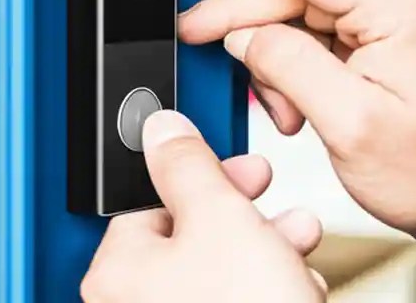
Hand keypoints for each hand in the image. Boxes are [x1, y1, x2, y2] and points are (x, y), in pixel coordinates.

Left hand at [82, 111, 326, 302]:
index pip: (153, 199)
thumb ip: (188, 163)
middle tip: (275, 204)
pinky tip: (296, 288)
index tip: (242, 170)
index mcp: (117, 270)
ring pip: (216, 273)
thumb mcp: (221, 216)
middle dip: (246, 215)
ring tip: (298, 246)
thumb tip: (161, 129)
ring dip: (264, 251)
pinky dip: (262, 291)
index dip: (207, 177)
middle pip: (189, 236)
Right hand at [177, 0, 415, 240]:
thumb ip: (289, 68)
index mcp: (396, 4)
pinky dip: (291, 70)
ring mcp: (388, 17)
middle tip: (194, 36)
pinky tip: (295, 109)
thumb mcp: (351, 124)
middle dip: (242, 19)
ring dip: (271, 59)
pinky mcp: (379, 39)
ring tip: (282, 112)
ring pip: (295, 15)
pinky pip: (312, 37)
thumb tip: (244, 36)